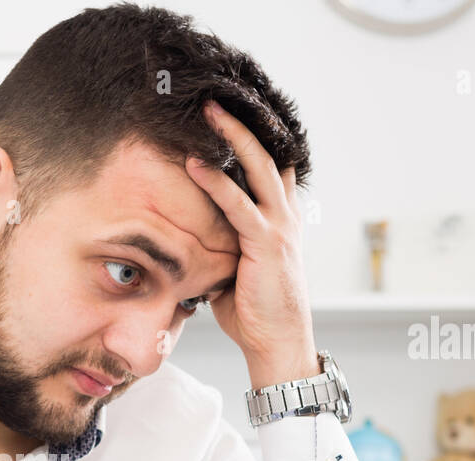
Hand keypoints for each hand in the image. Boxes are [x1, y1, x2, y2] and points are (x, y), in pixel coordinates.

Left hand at [185, 100, 318, 387]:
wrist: (276, 345)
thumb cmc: (254, 314)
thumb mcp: (234, 272)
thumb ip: (220, 247)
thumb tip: (188, 239)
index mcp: (281, 222)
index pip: (270, 171)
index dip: (255, 142)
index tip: (231, 118)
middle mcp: (286, 218)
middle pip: (267, 157)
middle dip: (242, 126)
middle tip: (215, 101)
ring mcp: (280, 229)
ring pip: (258, 169)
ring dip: (231, 138)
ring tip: (207, 113)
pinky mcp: (267, 245)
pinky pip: (238, 205)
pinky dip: (216, 183)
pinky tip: (194, 165)